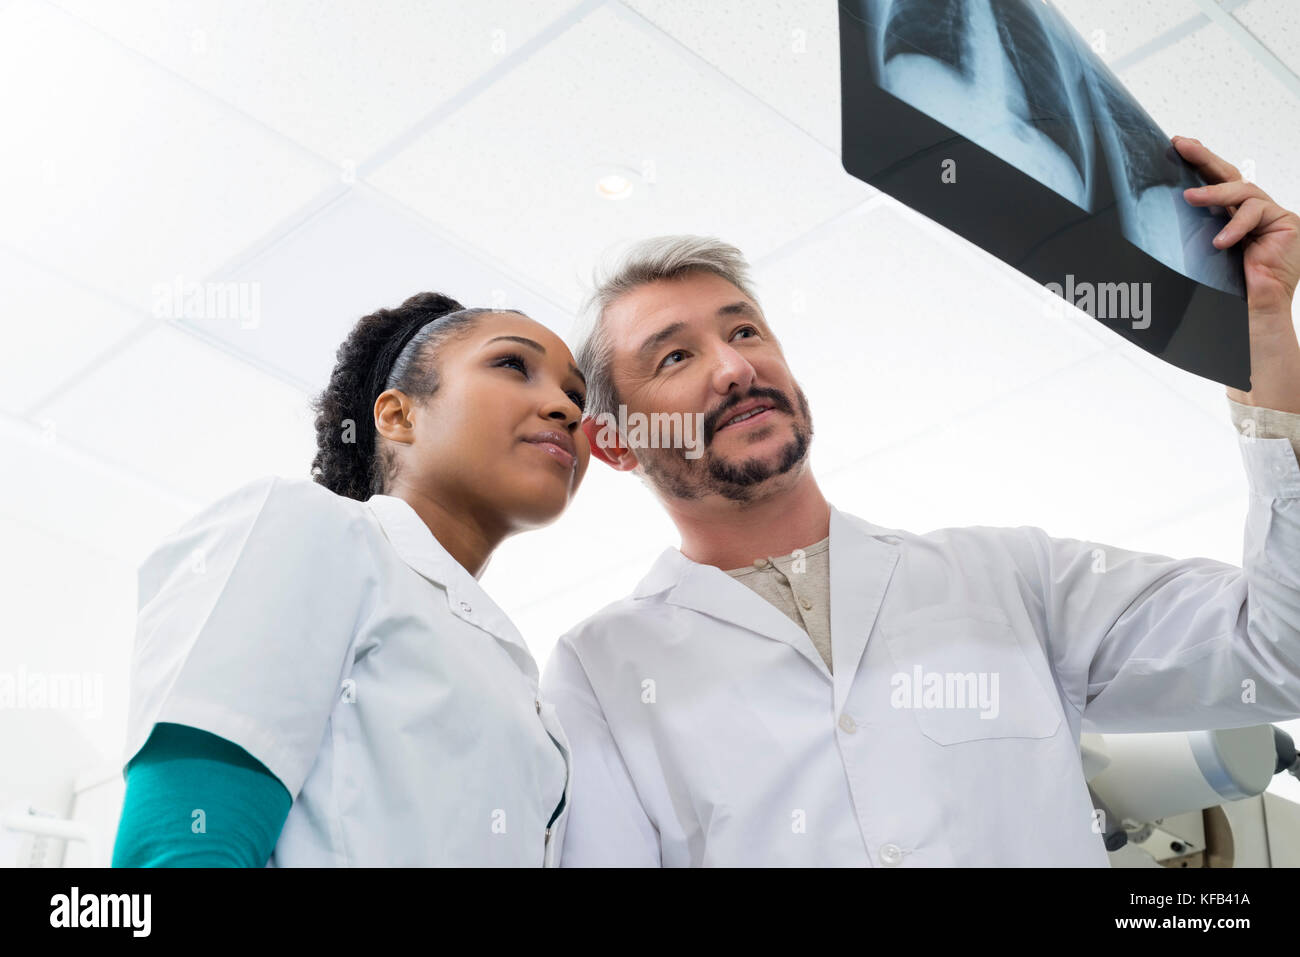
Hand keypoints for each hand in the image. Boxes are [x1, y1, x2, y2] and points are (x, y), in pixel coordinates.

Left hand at [1175, 136, 1299, 410]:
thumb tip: (1140, 223)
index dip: (1198, 161)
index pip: (1214, 182)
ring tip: (1190, 198)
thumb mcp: (1195, 256)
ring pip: (1243, 190)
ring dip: (1215, 194)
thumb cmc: (1224, 290)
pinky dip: (1235, 226)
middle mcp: (1251, 210)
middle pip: (1229, 174)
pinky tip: (1219, 241)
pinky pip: (1257, 213)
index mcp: (1230, 216)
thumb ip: (1184, 234)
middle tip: (1182, 145)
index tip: (1176, 144)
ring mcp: (1270, 215)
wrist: (1251, 316)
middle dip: (1204, 158)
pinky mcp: (1285, 224)